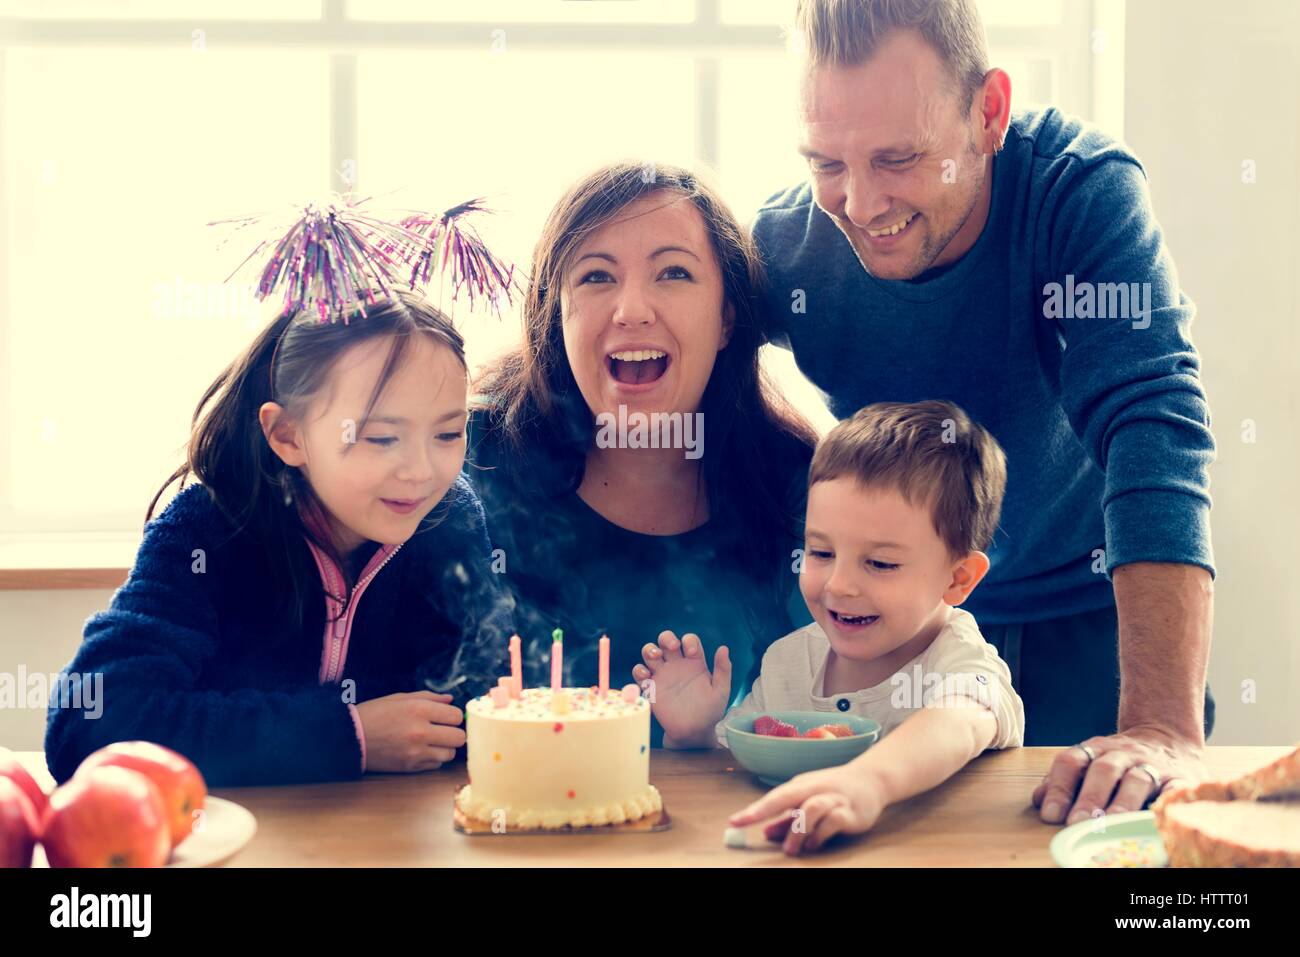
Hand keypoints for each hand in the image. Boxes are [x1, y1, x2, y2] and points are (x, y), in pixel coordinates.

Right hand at [355, 691, 465, 773]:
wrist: (350, 737)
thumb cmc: (375, 714)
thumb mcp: (400, 698)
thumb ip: (429, 697)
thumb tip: (450, 700)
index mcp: (419, 709)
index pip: (457, 716)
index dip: (454, 716)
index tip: (447, 718)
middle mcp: (421, 732)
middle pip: (459, 737)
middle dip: (454, 732)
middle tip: (444, 730)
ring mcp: (416, 752)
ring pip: (450, 754)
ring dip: (445, 747)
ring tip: (432, 742)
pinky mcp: (410, 767)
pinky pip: (436, 765)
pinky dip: (433, 758)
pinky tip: (421, 751)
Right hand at [630, 630, 730, 746]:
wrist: (694, 732)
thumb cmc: (710, 711)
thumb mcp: (721, 691)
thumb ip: (723, 670)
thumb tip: (723, 648)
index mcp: (694, 662)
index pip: (689, 640)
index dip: (689, 641)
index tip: (691, 653)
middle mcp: (677, 665)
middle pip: (665, 640)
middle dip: (666, 638)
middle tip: (672, 647)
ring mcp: (662, 675)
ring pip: (649, 652)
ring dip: (649, 649)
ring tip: (656, 656)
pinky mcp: (651, 688)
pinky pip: (639, 673)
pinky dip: (639, 671)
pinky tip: (647, 677)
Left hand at [728, 765, 887, 855]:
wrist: (871, 780)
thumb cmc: (833, 791)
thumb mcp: (808, 802)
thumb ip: (788, 819)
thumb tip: (766, 833)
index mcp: (800, 785)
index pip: (773, 798)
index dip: (754, 810)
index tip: (734, 822)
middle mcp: (815, 788)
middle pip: (787, 796)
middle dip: (764, 810)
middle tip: (746, 823)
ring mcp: (834, 798)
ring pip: (812, 809)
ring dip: (798, 830)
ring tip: (790, 849)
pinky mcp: (851, 811)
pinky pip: (833, 821)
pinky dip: (821, 834)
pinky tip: (814, 844)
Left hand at [1032, 725, 1207, 824]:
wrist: (1168, 738)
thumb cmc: (1121, 761)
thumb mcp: (1090, 761)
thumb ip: (1064, 780)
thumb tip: (1040, 801)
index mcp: (1095, 749)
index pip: (1072, 762)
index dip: (1059, 788)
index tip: (1050, 815)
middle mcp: (1123, 754)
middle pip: (1103, 770)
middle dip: (1089, 797)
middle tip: (1078, 822)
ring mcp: (1153, 765)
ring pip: (1137, 780)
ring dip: (1123, 803)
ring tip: (1111, 824)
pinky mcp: (1181, 778)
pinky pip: (1175, 790)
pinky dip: (1166, 803)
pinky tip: (1155, 819)